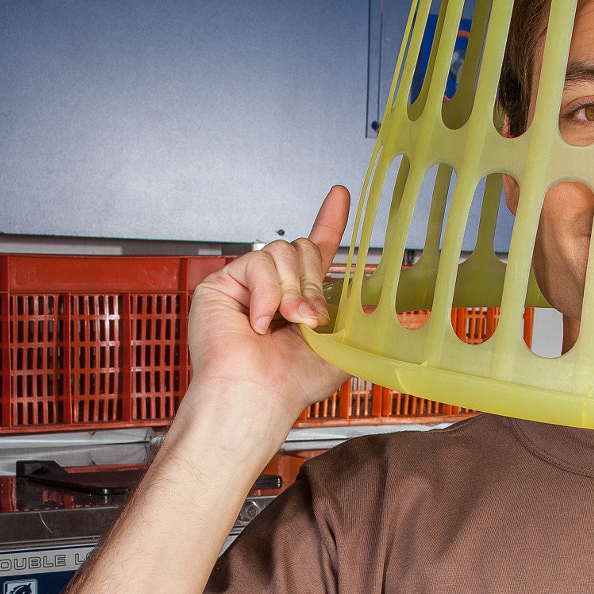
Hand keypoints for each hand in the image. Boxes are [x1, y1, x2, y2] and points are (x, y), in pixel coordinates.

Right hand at [182, 187, 352, 425]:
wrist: (257, 397)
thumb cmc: (290, 384)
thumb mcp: (340, 348)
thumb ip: (353, 318)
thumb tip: (371, 300)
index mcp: (299, 301)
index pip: (315, 252)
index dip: (329, 221)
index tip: (340, 196)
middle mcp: (273, 290)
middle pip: (301, 247)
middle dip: (311, 283)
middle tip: (307, 319)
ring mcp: (247, 286)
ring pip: (281, 252)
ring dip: (291, 292)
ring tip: (284, 324)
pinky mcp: (222, 284)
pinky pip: (256, 264)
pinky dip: (265, 295)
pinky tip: (258, 323)